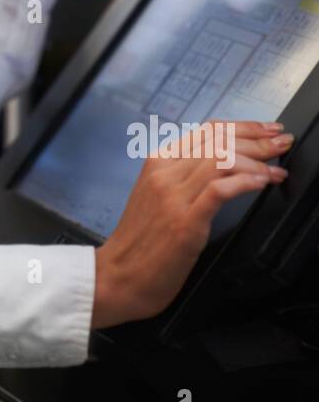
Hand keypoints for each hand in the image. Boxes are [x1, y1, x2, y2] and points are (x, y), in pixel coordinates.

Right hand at [91, 120, 293, 328]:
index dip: (244, 126)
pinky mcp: (184, 222)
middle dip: (258, 139)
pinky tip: (260, 183)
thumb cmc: (141, 241)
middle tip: (281, 143)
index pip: (208, 130)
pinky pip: (219, 190)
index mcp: (158, 162)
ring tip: (276, 170)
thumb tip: (223, 162)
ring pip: (221, 160)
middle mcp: (164, 173)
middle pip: (219, 141)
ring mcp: (173, 197)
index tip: (266, 130)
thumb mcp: (158, 195)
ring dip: (258, 162)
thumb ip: (183, 174)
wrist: (120, 276)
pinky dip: (245, 182)